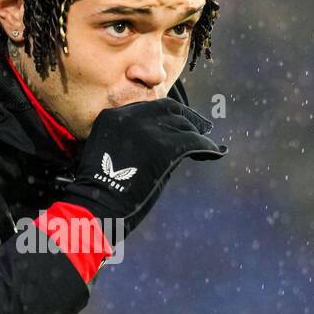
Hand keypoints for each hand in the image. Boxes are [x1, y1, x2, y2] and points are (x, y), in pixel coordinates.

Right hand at [57, 98, 226, 244]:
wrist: (97, 206)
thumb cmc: (101, 190)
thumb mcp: (109, 152)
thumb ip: (132, 139)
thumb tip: (163, 139)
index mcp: (113, 116)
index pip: (147, 107)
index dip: (166, 116)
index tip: (176, 123)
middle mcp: (130, 117)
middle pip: (168, 110)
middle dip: (185, 119)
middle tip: (198, 129)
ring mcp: (148, 130)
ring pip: (183, 125)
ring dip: (196, 135)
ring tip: (206, 144)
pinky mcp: (164, 146)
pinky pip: (194, 141)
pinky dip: (208, 147)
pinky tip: (216, 152)